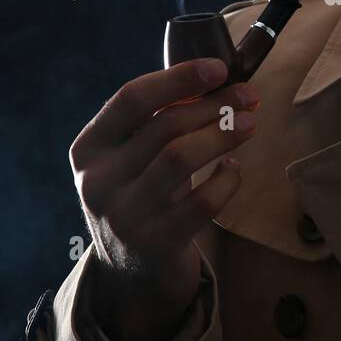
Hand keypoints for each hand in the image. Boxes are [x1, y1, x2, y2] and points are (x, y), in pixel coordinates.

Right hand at [68, 58, 257, 340]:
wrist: (130, 272)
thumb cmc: (141, 195)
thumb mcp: (130, 158)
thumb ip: (157, 121)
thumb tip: (217, 78)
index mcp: (89, 148)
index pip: (131, 99)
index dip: (178, 77)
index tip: (219, 68)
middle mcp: (98, 180)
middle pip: (165, 126)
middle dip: (215, 105)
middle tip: (249, 97)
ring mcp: (124, 214)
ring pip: (182, 158)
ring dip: (224, 134)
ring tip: (251, 124)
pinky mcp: (155, 243)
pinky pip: (203, 201)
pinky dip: (227, 179)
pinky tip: (234, 170)